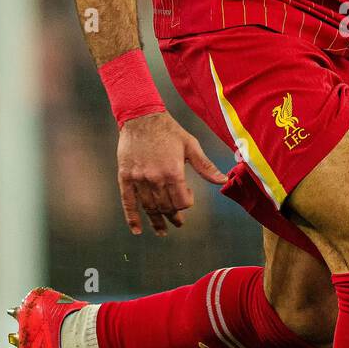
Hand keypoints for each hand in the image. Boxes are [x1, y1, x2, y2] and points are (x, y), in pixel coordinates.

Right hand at [117, 111, 226, 235]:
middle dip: (173, 215)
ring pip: (149, 207)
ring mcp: (138, 179)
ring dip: (156, 221)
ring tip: (162, 230)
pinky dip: (132, 218)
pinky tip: (137, 230)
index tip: (188, 196)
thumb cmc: (169, 130)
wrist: (141, 117)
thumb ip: (206, 167)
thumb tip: (223, 180)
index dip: (187, 203)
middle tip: (178, 222)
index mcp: (173, 172)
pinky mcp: (125, 177)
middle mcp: (155, 178)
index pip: (182, 202)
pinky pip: (127, 202)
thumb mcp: (191, 146)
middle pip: (166, 207)